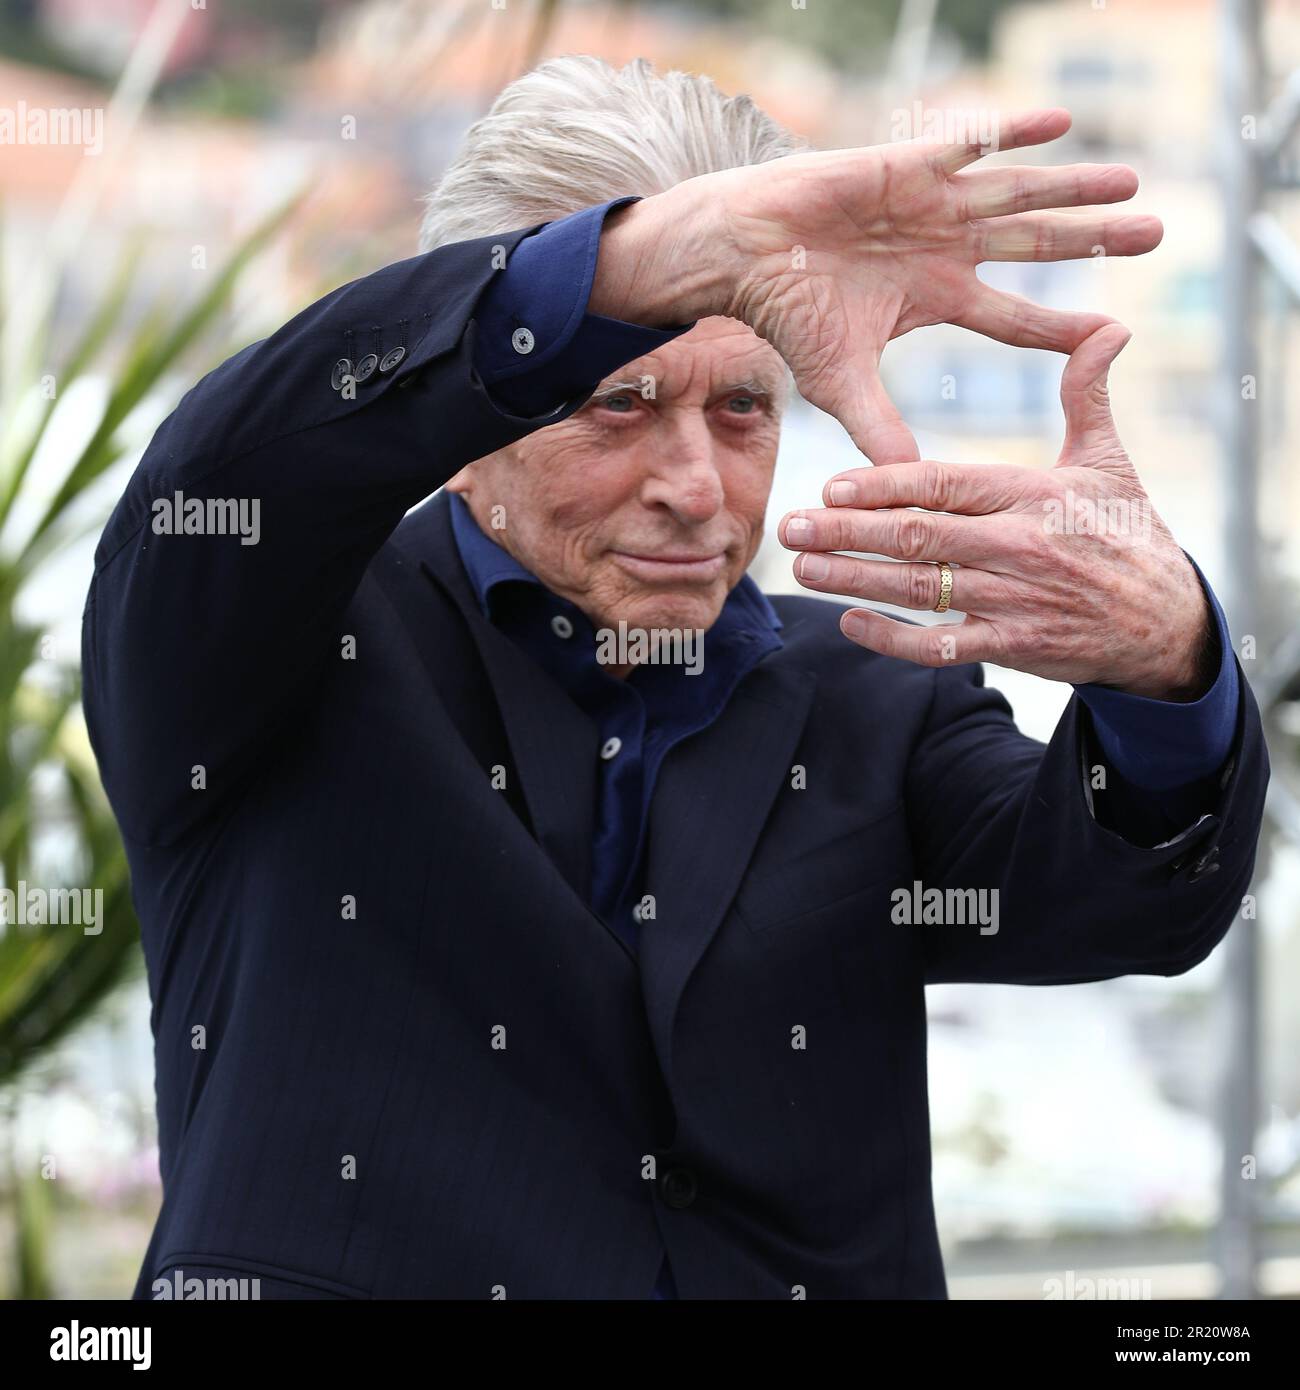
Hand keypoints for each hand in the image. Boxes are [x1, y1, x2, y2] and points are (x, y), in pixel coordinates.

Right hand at [591, 110, 1162, 464]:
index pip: (1016, 318)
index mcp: (937, 298)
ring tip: (1132, 179)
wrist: (741, 257)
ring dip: (1075, 186)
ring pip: (1020, 193)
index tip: (1114, 335)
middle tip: (1157, 234)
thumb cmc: (787, 314)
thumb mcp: (841, 384)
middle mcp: (945, 249)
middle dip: (1095, 240)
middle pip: (1038, 246)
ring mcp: (932, 205)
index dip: (1062, 328)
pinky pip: (971, 144)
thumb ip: (880, 430)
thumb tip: (912, 486)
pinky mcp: (908, 166)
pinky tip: (1062, 122)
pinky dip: (1013, 133)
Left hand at [778, 324, 1216, 700]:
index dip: (884, 486)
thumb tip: (1109, 327)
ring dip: (854, 580)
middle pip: (918, 538)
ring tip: (803, 568)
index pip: (944, 484)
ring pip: (919, 590)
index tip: (831, 484)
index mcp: (1033, 494)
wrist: (1166, 622)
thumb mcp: (1110, 461)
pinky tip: (850, 622)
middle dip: (846, 533)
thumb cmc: (1127, 533)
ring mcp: (1013, 601)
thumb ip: (1088, 396)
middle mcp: (1018, 547)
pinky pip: (941, 646)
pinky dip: (893, 637)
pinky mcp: (1012, 647)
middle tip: (790, 527)